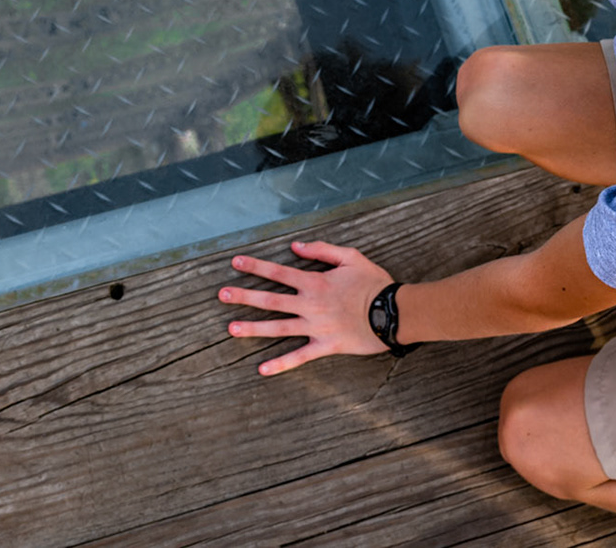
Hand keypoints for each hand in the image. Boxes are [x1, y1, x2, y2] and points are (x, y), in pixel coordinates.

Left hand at [218, 241, 393, 374]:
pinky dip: (281, 364)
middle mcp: (310, 305)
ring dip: (253, 328)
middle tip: (221, 294)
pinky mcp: (325, 346)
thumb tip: (295, 246)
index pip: (278, 272)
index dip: (256, 266)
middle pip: (270, 300)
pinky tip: (262, 369)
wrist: (394, 313)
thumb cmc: (374, 283)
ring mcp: (316, 327)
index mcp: (314, 282)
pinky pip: (300, 357)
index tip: (235, 262)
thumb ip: (322, 250)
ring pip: (278, 328)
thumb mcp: (351, 257)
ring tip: (230, 329)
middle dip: (244, 296)